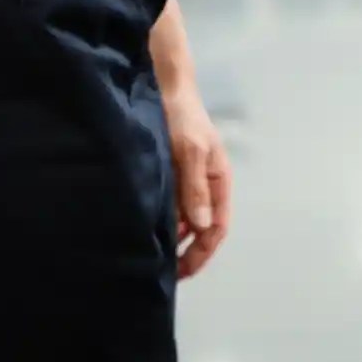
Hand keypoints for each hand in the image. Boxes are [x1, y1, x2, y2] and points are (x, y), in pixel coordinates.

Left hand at [165, 90, 232, 279]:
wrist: (163, 87)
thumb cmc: (182, 118)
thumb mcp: (189, 151)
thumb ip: (195, 188)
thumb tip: (201, 225)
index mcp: (218, 181)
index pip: (218, 226)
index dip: (204, 252)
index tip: (183, 272)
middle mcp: (204, 185)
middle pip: (202, 228)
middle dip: (188, 252)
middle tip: (164, 274)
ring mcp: (186, 181)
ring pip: (183, 220)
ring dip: (172, 239)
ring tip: (150, 255)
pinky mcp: (168, 175)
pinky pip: (167, 207)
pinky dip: (160, 222)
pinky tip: (143, 230)